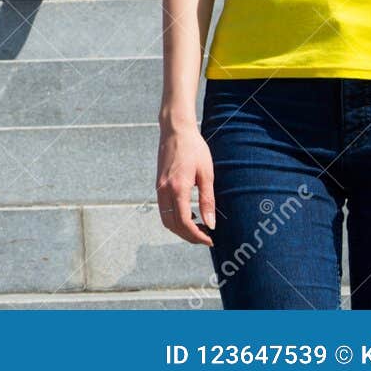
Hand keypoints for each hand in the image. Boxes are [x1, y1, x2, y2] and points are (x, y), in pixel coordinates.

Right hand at [156, 123, 214, 245]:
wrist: (175, 130)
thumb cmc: (194, 149)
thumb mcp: (206, 174)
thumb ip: (208, 200)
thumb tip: (211, 224)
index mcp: (178, 188)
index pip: (184, 222)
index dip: (197, 235)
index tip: (210, 239)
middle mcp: (164, 190)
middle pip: (172, 225)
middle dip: (189, 235)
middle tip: (207, 236)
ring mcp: (159, 188)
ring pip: (166, 219)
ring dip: (181, 228)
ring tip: (199, 227)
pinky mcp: (159, 185)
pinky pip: (164, 209)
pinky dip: (175, 218)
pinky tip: (190, 213)